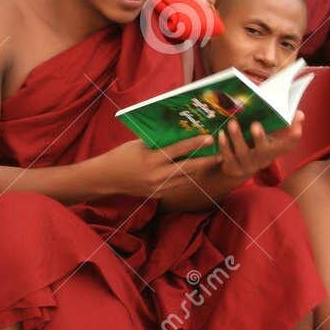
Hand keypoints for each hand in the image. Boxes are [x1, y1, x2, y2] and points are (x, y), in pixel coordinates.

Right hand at [98, 136, 220, 199]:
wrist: (108, 178)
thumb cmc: (122, 155)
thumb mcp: (140, 144)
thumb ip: (159, 143)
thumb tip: (179, 134)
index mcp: (151, 159)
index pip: (178, 150)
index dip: (195, 144)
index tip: (210, 138)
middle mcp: (156, 176)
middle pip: (187, 168)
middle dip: (206, 162)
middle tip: (221, 155)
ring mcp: (158, 187)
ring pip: (185, 178)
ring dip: (200, 170)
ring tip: (213, 161)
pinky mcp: (158, 194)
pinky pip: (178, 184)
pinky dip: (188, 177)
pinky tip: (197, 171)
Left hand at [215, 115, 302, 183]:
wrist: (236, 168)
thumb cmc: (253, 145)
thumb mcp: (265, 137)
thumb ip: (275, 123)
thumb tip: (293, 108)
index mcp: (274, 150)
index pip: (290, 144)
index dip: (295, 133)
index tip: (299, 115)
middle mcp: (263, 159)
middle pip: (265, 151)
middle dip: (261, 138)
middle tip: (256, 124)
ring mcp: (248, 166)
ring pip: (243, 153)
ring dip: (237, 137)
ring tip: (232, 123)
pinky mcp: (233, 169)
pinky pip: (228, 158)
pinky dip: (224, 146)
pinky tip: (221, 134)